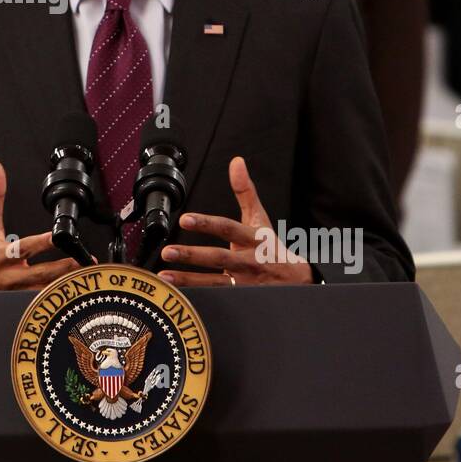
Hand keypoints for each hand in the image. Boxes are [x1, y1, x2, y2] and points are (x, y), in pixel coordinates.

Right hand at [0, 161, 87, 291]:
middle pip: (40, 273)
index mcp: (3, 254)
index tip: (57, 236)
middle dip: (62, 268)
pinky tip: (72, 293)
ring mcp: (16, 290)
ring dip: (64, 284)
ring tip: (83, 276)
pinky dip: (56, 296)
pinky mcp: (20, 301)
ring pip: (43, 289)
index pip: (24, 247)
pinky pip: (40, 300)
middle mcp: (11, 274)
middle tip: (82, 261)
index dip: (41, 242)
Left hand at [157, 156, 313, 286]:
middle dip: (193, 255)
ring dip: (188, 280)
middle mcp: (249, 261)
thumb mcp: (260, 218)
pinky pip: (217, 299)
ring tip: (165, 276)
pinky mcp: (240, 299)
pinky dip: (197, 297)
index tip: (185, 219)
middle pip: (219, 258)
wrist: (296, 281)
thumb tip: (236, 162)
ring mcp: (245, 282)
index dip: (207, 224)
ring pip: (215, 283)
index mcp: (254, 239)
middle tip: (168, 251)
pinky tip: (176, 294)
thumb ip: (245, 190)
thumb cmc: (271, 246)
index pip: (229, 229)